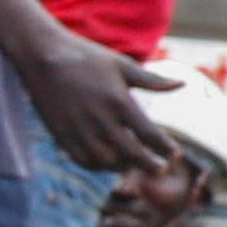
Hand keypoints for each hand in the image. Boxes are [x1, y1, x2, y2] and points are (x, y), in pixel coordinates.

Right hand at [18, 33, 177, 172]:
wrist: (42, 56)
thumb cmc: (87, 57)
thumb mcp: (122, 65)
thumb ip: (152, 81)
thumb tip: (183, 85)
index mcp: (119, 101)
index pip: (149, 134)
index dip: (165, 148)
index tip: (176, 155)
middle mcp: (100, 120)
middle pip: (131, 153)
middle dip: (149, 164)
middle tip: (161, 170)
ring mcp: (80, 130)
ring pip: (108, 161)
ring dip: (124, 166)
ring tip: (134, 165)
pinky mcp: (62, 135)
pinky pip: (84, 160)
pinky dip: (99, 166)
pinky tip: (108, 162)